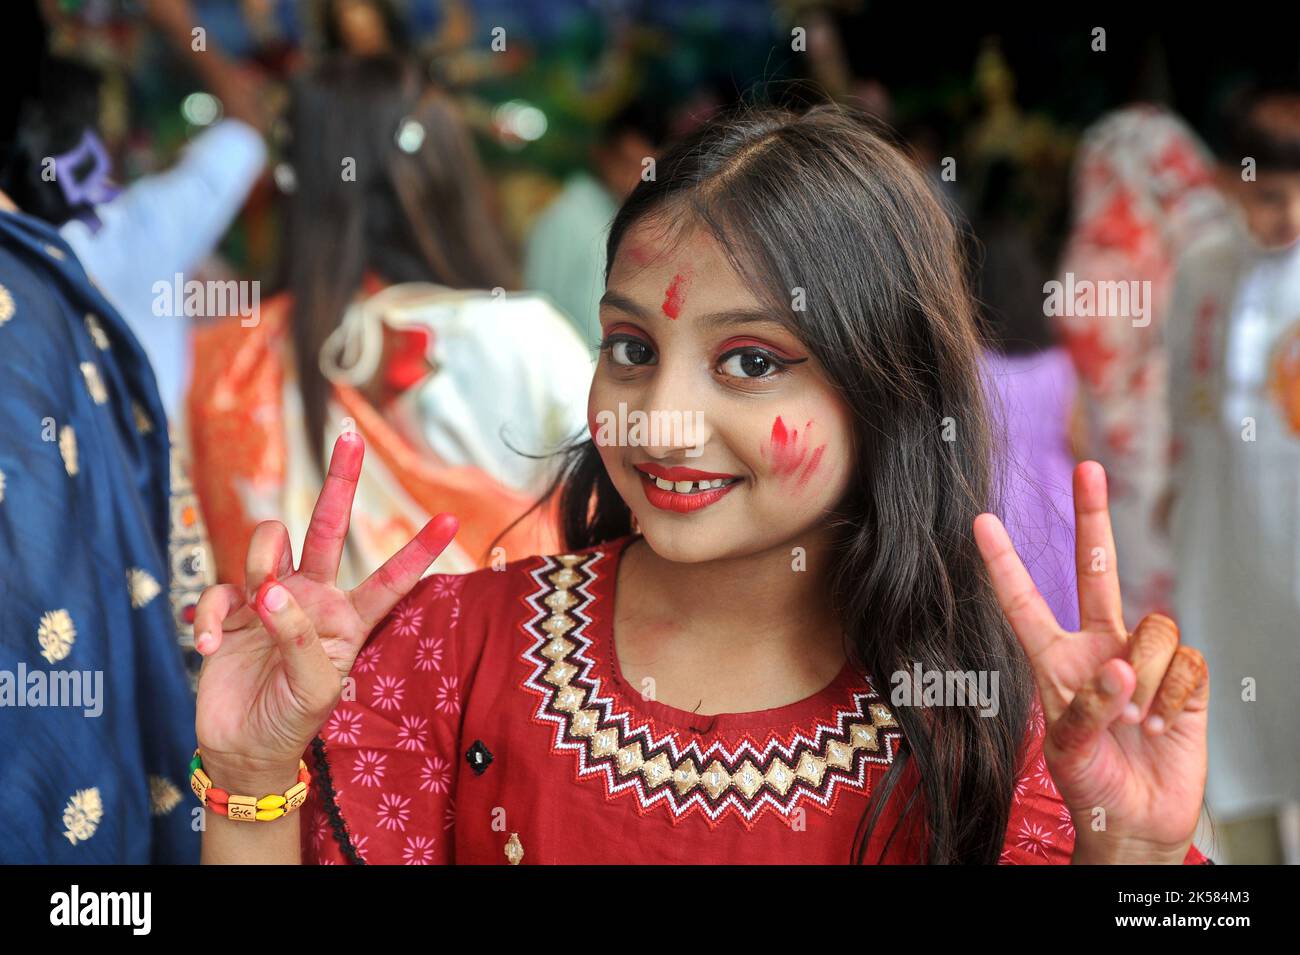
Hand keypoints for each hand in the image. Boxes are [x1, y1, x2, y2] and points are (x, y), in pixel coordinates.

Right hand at [193, 432, 458, 782]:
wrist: (243, 748)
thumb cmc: (292, 720)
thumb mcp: (313, 688)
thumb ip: (298, 637)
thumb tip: (272, 589)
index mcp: (349, 618)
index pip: (389, 579)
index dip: (419, 550)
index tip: (451, 519)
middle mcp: (314, 597)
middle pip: (328, 527)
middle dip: (340, 481)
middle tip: (350, 437)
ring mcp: (271, 598)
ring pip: (269, 543)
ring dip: (260, 560)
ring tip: (254, 608)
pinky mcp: (230, 609)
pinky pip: (220, 590)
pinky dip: (210, 614)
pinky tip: (209, 645)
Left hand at [974, 461, 1207, 863]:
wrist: (1137, 819)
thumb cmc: (1091, 783)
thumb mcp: (1070, 751)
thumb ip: (1087, 709)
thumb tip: (1120, 669)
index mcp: (1054, 660)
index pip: (1024, 603)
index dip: (1004, 564)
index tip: (980, 522)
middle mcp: (1098, 647)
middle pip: (1099, 570)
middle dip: (1095, 517)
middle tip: (1087, 467)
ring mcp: (1142, 658)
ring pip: (1153, 628)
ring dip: (1148, 679)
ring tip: (1139, 721)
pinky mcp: (1183, 677)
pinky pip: (1186, 662)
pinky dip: (1176, 696)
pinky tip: (1165, 722)